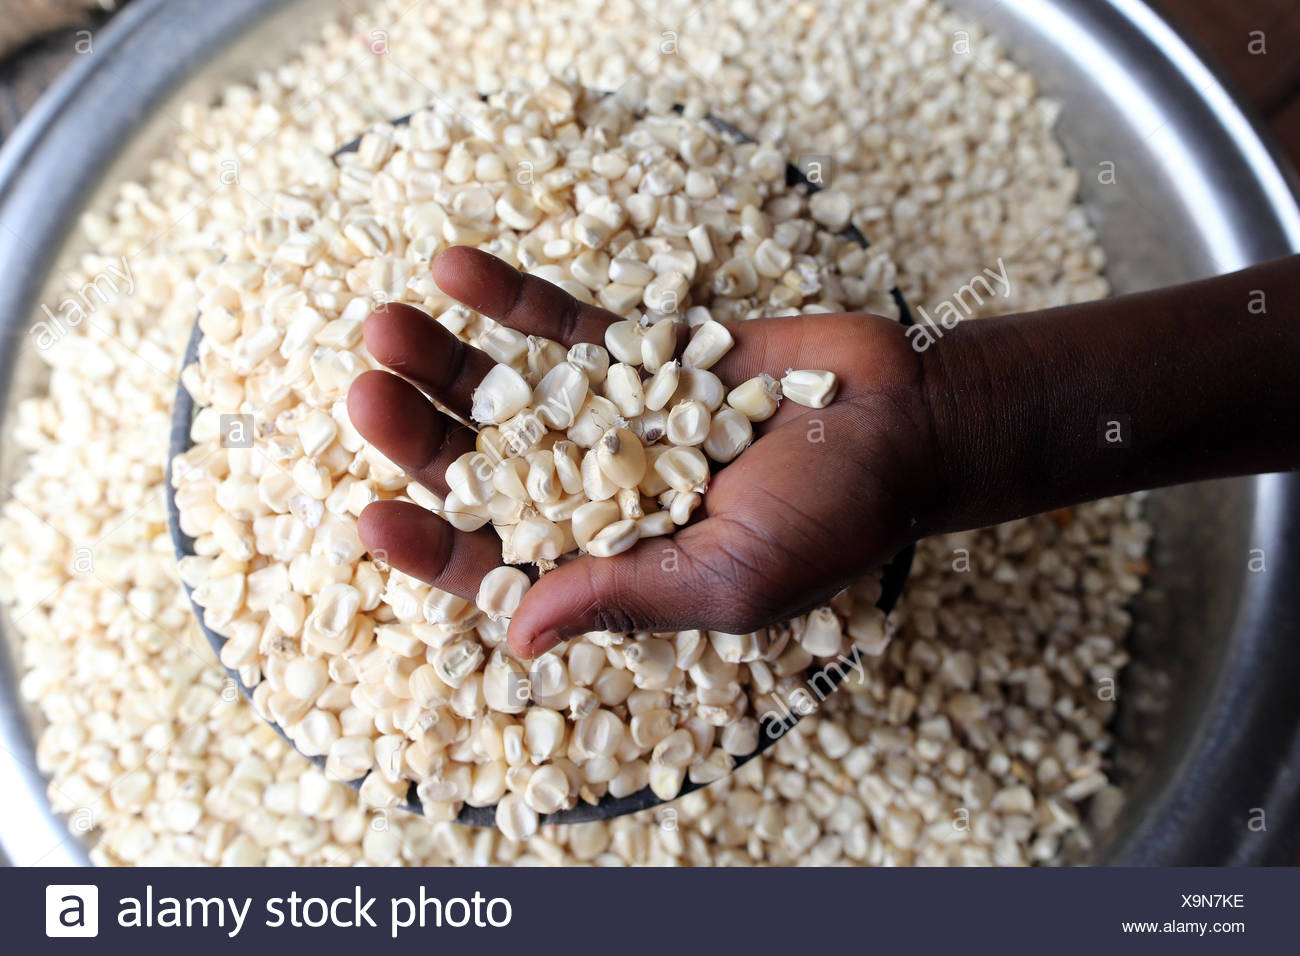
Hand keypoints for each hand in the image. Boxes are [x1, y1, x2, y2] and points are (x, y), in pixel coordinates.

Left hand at [347, 246, 938, 657]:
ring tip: (386, 324)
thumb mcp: (730, 579)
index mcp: (609, 564)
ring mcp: (610, 414)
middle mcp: (594, 492)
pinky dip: (508, 296)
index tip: (369, 514)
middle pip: (482, 466)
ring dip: (443, 358)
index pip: (497, 562)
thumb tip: (516, 636)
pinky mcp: (638, 349)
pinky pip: (560, 323)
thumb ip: (623, 598)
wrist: (906, 419)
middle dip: (419, 435)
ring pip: (505, 388)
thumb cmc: (835, 520)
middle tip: (365, 394)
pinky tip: (452, 265)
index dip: (430, 544)